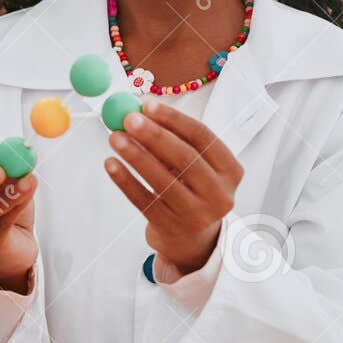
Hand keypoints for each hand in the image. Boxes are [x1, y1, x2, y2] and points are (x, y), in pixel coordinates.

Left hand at [103, 99, 242, 280]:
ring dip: (135, 155)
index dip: (173, 119)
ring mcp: (197, 215)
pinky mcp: (171, 228)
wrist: (192, 238)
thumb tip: (138, 110)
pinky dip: (125, 181)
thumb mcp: (195, 165)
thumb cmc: (191, 189)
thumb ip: (173, 139)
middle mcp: (219, 194)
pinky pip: (144, 200)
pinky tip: (111, 164)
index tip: (148, 104)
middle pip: (185, 158)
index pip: (203, 137)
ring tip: (114, 137)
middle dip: (154, 135)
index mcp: (231, 171)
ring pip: (162, 180)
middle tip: (128, 119)